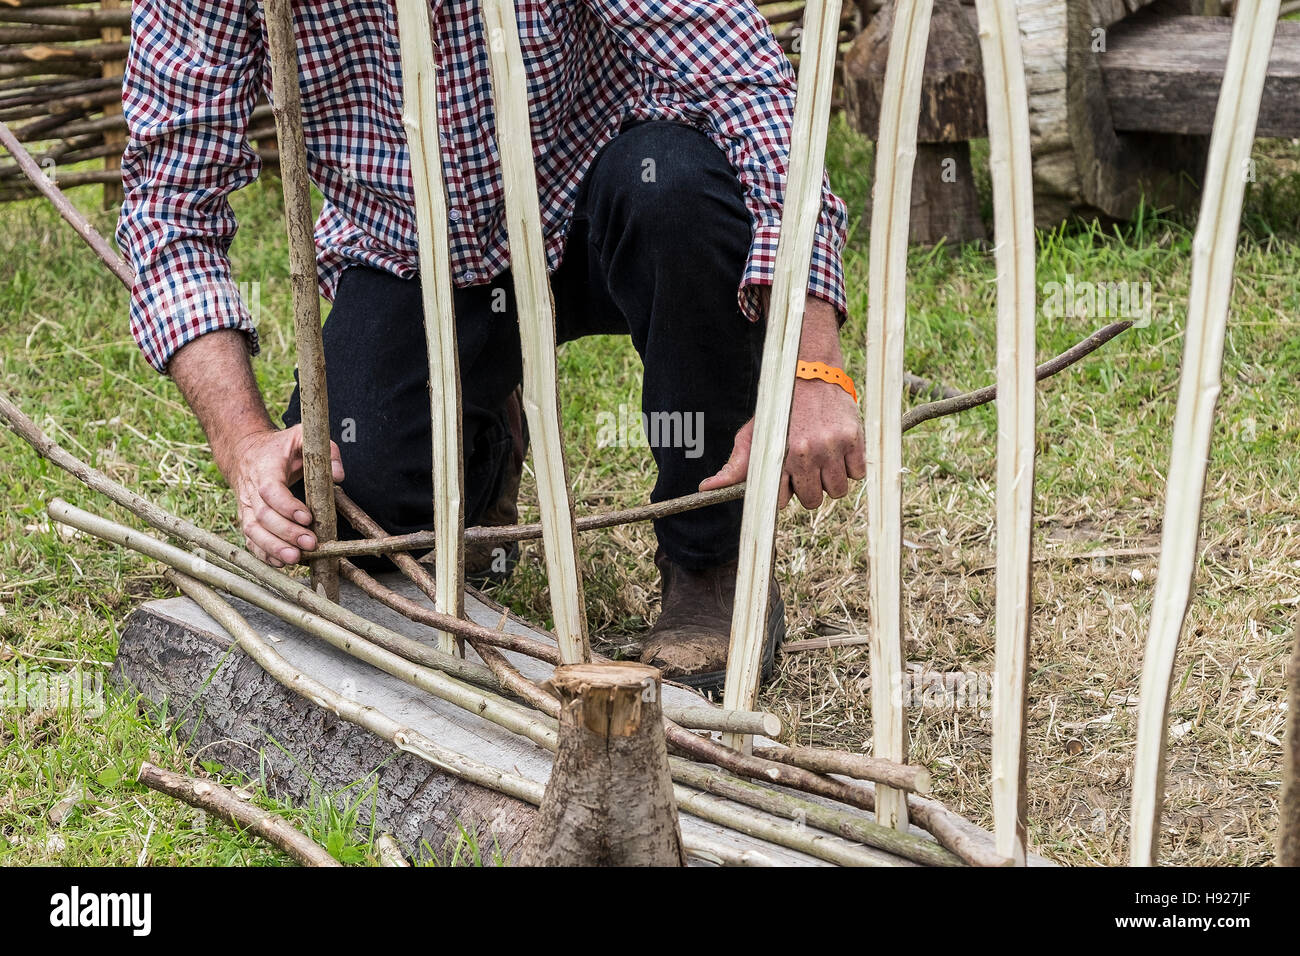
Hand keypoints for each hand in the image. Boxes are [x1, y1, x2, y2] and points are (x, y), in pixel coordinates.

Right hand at [226, 425, 343, 566]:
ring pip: (254, 531)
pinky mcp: (246, 518)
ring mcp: (245, 506)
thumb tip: (339, 476)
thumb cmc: (280, 447)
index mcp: (264, 467)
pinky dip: (263, 553)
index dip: (287, 506)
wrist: (245, 452)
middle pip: (263, 515)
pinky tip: (281, 563)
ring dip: (274, 547)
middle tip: (310, 543)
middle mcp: (250, 489)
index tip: (308, 518)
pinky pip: (251, 539)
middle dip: (287, 532)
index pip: (270, 490)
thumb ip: (326, 451)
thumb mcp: (303, 436)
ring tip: (295, 558)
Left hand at [700, 295, 865, 508]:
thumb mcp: (752, 435)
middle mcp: (807, 453)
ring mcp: (833, 447)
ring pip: (837, 491)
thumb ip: (734, 466)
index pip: (783, 501)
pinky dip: (851, 468)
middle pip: (812, 501)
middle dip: (808, 490)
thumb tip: (706, 488)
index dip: (785, 492)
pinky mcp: (854, 439)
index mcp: (780, 455)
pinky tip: (839, 453)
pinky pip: (858, 474)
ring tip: (823, 460)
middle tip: (806, 468)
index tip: (787, 478)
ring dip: (831, 481)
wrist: (808, 373)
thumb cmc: (777, 410)